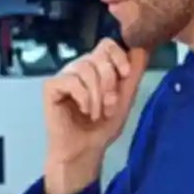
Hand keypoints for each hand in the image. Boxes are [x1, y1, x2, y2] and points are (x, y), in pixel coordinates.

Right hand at [43, 39, 148, 175]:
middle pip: (98, 56)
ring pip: (85, 69)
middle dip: (110, 83)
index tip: (126, 74)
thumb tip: (142, 48)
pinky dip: (83, 98)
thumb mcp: (125, 98)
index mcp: (98, 67)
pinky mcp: (51, 86)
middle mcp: (81, 67)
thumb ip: (134, 73)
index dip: (118, 55)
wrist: (86, 149)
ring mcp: (65, 75)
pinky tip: (84, 111)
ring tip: (97, 114)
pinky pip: (70, 80)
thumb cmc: (104, 125)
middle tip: (110, 106)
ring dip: (97, 95)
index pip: (107, 44)